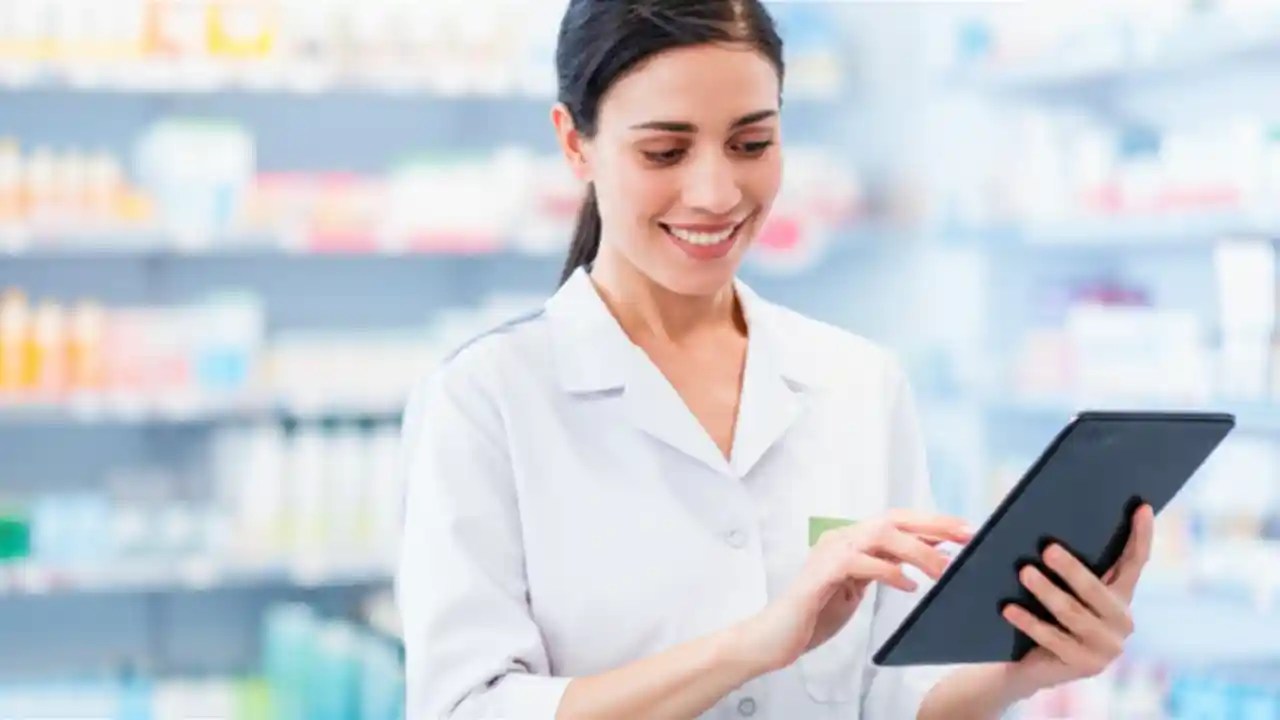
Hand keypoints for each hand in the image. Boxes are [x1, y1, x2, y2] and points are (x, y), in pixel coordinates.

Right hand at [742, 510, 971, 673]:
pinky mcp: (822, 573)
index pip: (896, 521)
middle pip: (893, 519)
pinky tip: (908, 585)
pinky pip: (861, 563)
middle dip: (933, 525)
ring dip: (916, 550)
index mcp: (849, 540)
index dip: (931, 522)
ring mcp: (829, 552)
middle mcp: (840, 538)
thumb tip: (930, 556)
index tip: (965, 530)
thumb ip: (887, 568)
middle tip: (966, 536)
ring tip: (942, 570)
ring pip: (880, 535)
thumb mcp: (859, 588)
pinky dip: (889, 571)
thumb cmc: (815, 615)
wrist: (774, 636)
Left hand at [1001, 503, 1154, 696]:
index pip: (1135, 562)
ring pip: (1073, 614)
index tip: (1142, 506)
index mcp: (1120, 595)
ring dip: (1047, 592)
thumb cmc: (1043, 611)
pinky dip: (1030, 622)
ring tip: (1024, 573)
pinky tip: (1010, 609)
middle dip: (1072, 568)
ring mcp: (1106, 647)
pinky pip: (1053, 638)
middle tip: (1047, 549)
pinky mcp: (1085, 666)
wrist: (1031, 663)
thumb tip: (1032, 529)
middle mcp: (1121, 621)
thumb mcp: (1057, 585)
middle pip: (1097, 590)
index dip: (1141, 535)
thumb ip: (1058, 561)